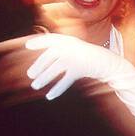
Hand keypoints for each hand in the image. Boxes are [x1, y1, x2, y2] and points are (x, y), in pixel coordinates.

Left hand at [0, 32, 129, 99]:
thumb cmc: (87, 57)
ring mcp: (74, 58)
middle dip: (38, 66)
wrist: (106, 62)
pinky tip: (49, 96)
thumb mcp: (74, 49)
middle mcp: (70, 47)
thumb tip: (42, 59)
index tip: (28, 46)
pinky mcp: (79, 69)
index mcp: (68, 40)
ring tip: (35, 86)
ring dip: (44, 79)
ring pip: (54, 70)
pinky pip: (65, 80)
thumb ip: (61, 50)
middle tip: (30, 75)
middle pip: (48, 57)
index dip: (38, 42)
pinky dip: (57, 89)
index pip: (49, 39)